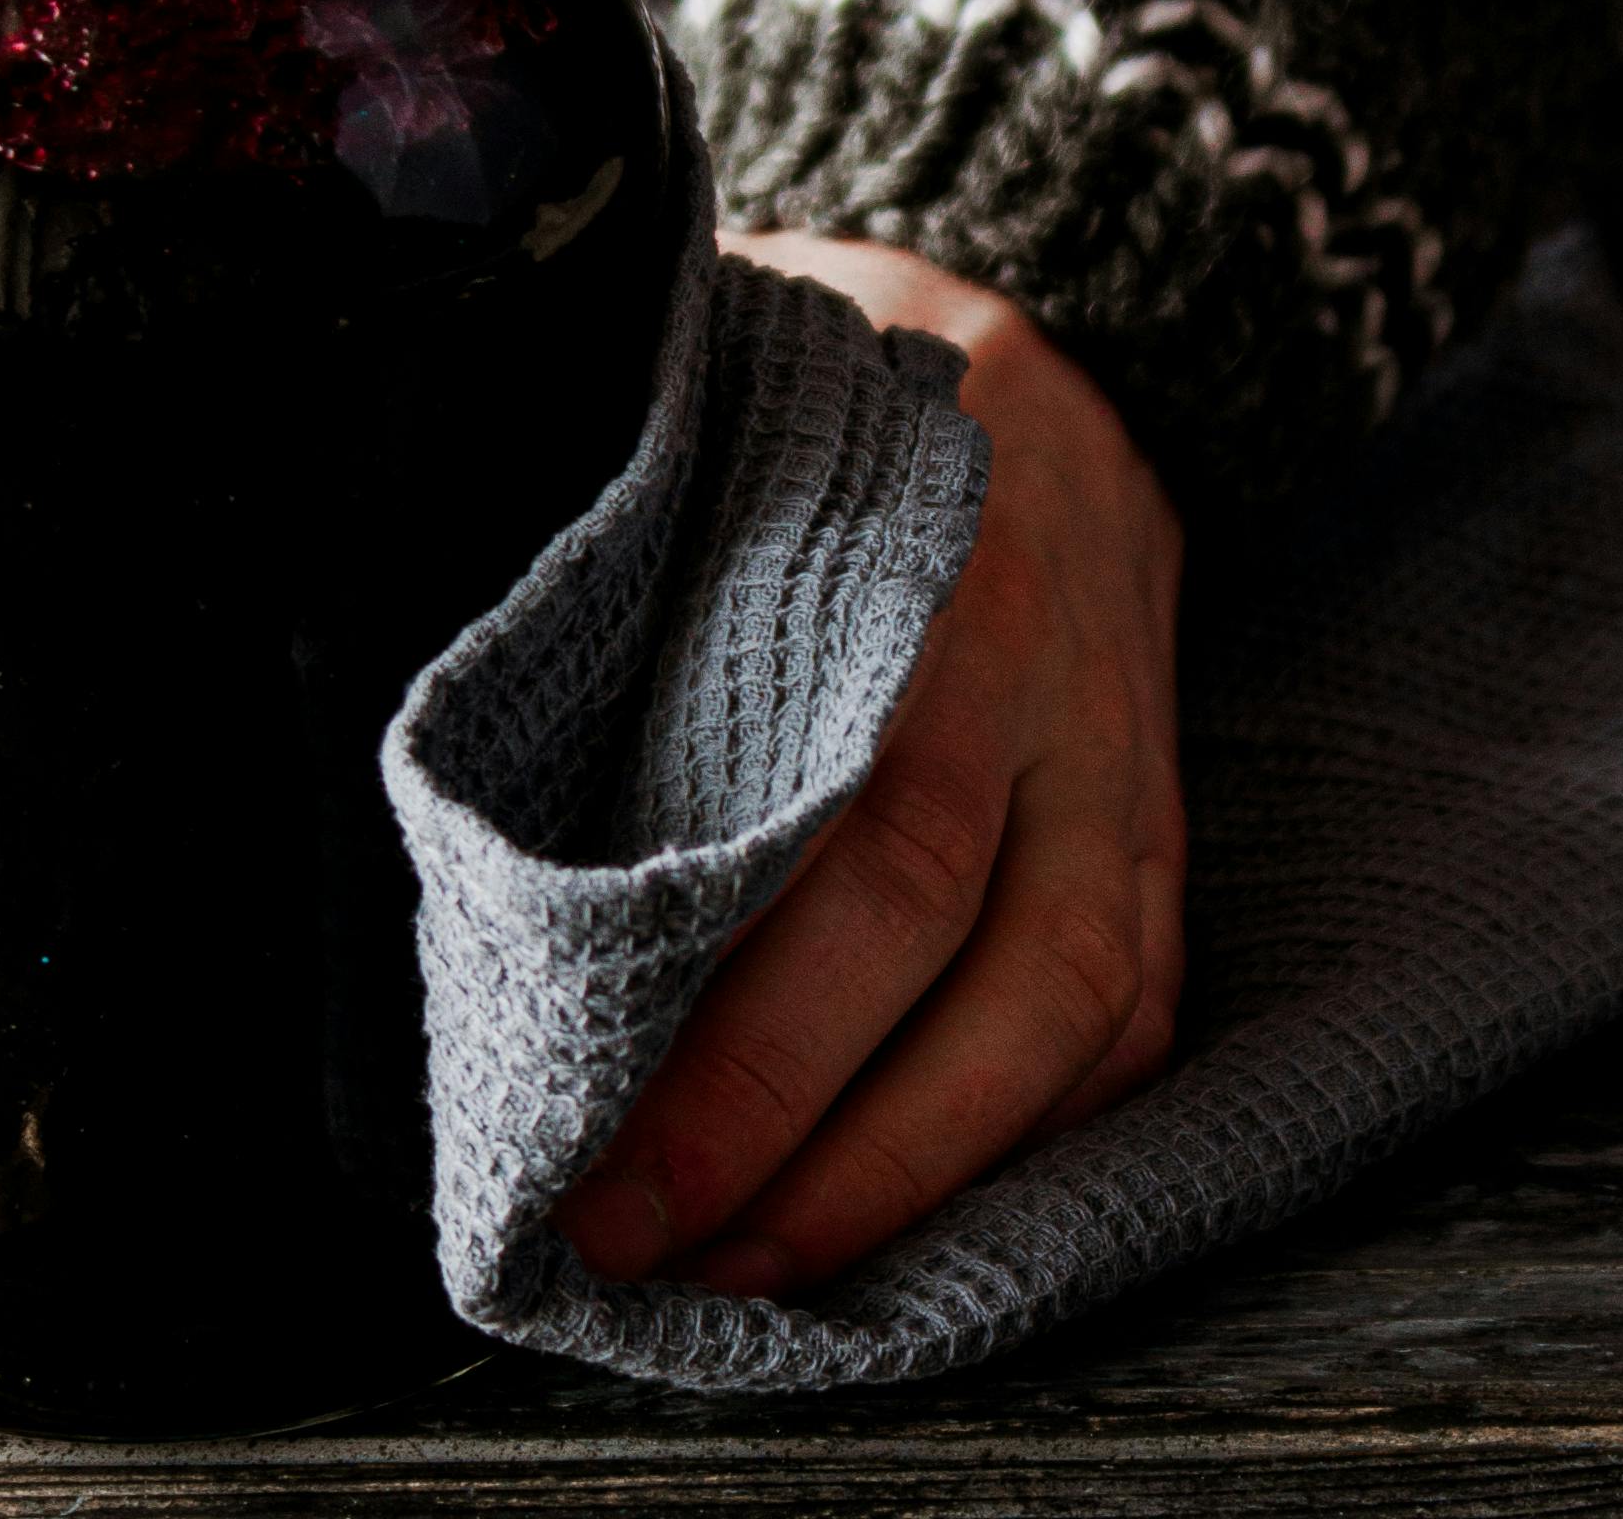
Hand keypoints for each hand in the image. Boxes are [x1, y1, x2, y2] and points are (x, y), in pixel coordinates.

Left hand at [554, 233, 1184, 1300]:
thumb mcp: (722, 437)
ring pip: (1072, 1003)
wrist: (1067, 348)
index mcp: (914, 572)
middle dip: (796, 1130)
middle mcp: (1043, 675)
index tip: (590, 1158)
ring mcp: (1126, 755)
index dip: (735, 1033)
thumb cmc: (829, 411)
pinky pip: (1134, 1006)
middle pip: (948, 939)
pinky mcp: (1162, 818)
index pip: (849, 839)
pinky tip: (926, 1209)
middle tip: (646, 1252)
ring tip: (771, 1274)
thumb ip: (625, 578)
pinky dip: (1040, 1131)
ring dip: (921, 1167)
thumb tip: (459, 784)